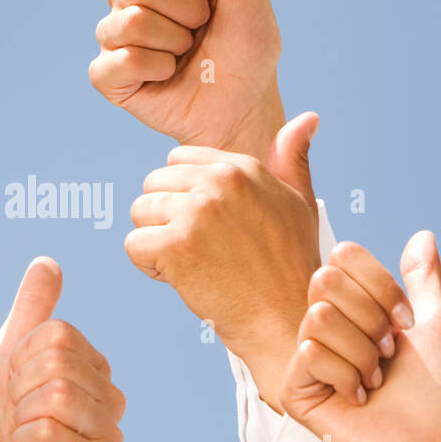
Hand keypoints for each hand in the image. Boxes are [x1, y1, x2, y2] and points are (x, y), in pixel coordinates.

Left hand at [0, 258, 124, 441]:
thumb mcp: (5, 358)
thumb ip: (30, 312)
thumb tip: (47, 262)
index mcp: (95, 369)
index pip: (58, 335)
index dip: (19, 359)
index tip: (12, 389)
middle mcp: (112, 402)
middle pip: (59, 364)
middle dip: (17, 390)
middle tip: (14, 418)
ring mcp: (108, 439)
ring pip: (58, 396)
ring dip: (20, 418)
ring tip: (20, 438)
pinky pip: (53, 433)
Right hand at [89, 0, 284, 159]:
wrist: (246, 104)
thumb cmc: (248, 45)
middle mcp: (129, 0)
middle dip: (188, 14)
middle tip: (202, 34)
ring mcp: (115, 38)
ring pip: (129, 23)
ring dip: (174, 45)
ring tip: (186, 57)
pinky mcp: (109, 77)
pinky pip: (117, 62)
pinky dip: (154, 71)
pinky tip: (168, 78)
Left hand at [124, 113, 321, 382]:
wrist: (285, 323)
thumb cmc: (292, 268)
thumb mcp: (300, 204)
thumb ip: (293, 159)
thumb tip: (307, 119)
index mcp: (242, 167)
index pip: (177, 162)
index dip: (184, 198)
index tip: (211, 227)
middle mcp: (218, 183)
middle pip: (153, 186)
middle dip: (166, 219)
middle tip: (202, 252)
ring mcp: (196, 213)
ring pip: (139, 213)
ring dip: (156, 243)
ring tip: (194, 265)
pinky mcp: (176, 246)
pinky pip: (134, 245)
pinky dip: (150, 268)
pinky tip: (183, 280)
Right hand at [279, 232, 440, 441]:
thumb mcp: (437, 323)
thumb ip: (423, 278)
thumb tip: (423, 236)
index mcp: (352, 308)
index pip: (342, 256)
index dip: (381, 286)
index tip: (404, 325)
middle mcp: (324, 328)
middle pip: (326, 279)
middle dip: (372, 318)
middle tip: (388, 355)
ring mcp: (306, 358)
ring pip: (319, 316)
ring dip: (362, 352)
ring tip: (375, 380)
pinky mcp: (295, 389)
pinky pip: (309, 352)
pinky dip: (346, 375)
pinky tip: (359, 399)